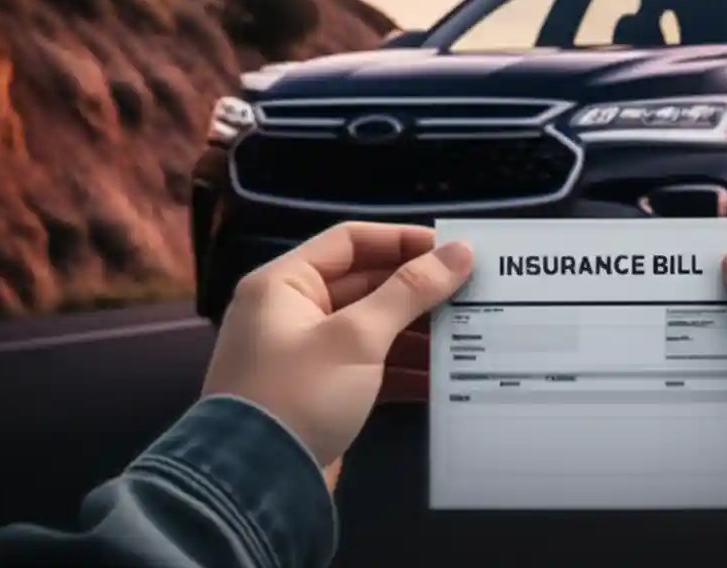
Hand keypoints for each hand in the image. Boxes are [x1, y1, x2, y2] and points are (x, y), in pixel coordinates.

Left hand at [201, 222, 472, 467]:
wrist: (254, 486)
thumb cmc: (298, 394)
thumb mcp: (358, 337)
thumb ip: (410, 290)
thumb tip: (460, 251)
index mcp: (284, 283)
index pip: (351, 240)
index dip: (404, 241)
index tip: (454, 251)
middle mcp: (290, 312)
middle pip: (364, 284)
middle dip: (417, 290)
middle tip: (472, 293)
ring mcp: (305, 355)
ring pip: (372, 328)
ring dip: (417, 333)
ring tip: (468, 335)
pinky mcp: (320, 393)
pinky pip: (369, 367)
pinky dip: (403, 370)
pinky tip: (444, 377)